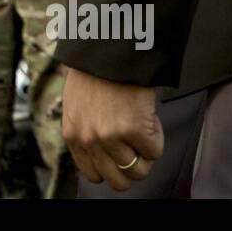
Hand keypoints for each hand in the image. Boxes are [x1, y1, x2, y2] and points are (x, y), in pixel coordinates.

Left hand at [61, 68, 162, 190]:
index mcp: (73, 135)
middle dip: (132, 167)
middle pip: (118, 181)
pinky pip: (155, 151)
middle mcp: (90, 140)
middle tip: (137, 147)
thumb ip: (85, 131)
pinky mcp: (134, 130)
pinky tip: (150, 118)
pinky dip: (157, 137)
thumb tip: (102, 153)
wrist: (108, 49)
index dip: (112, 168)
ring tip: (143, 128)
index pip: (94, 175)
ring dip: (146, 153)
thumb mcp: (77, 105)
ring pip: (139, 170)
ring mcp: (111, 137)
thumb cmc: (95, 71)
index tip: (120, 155)